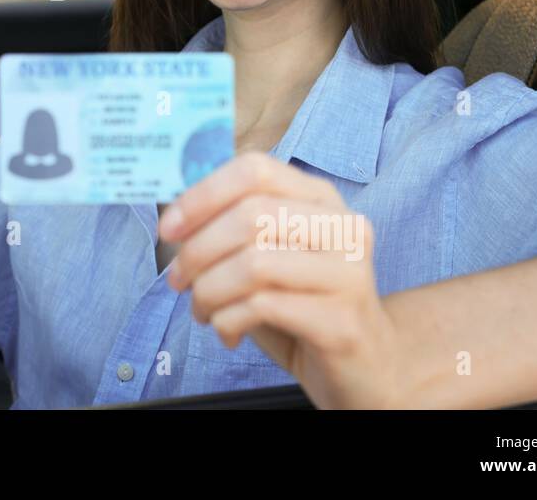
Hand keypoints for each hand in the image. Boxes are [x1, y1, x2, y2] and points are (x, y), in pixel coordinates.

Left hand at [159, 151, 404, 407]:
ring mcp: (348, 273)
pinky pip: (262, 307)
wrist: (367, 366)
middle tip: (178, 280)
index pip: (255, 169)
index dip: (202, 195)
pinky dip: (228, 320)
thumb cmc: (302, 305)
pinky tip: (228, 333)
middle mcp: (342, 227)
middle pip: (249, 215)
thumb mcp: (269, 255)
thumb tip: (173, 217)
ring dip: (208, 290)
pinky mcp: (342, 321)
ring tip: (202, 310)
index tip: (169, 228)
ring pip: (253, 263)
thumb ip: (234, 229)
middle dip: (197, 250)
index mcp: (320, 199)